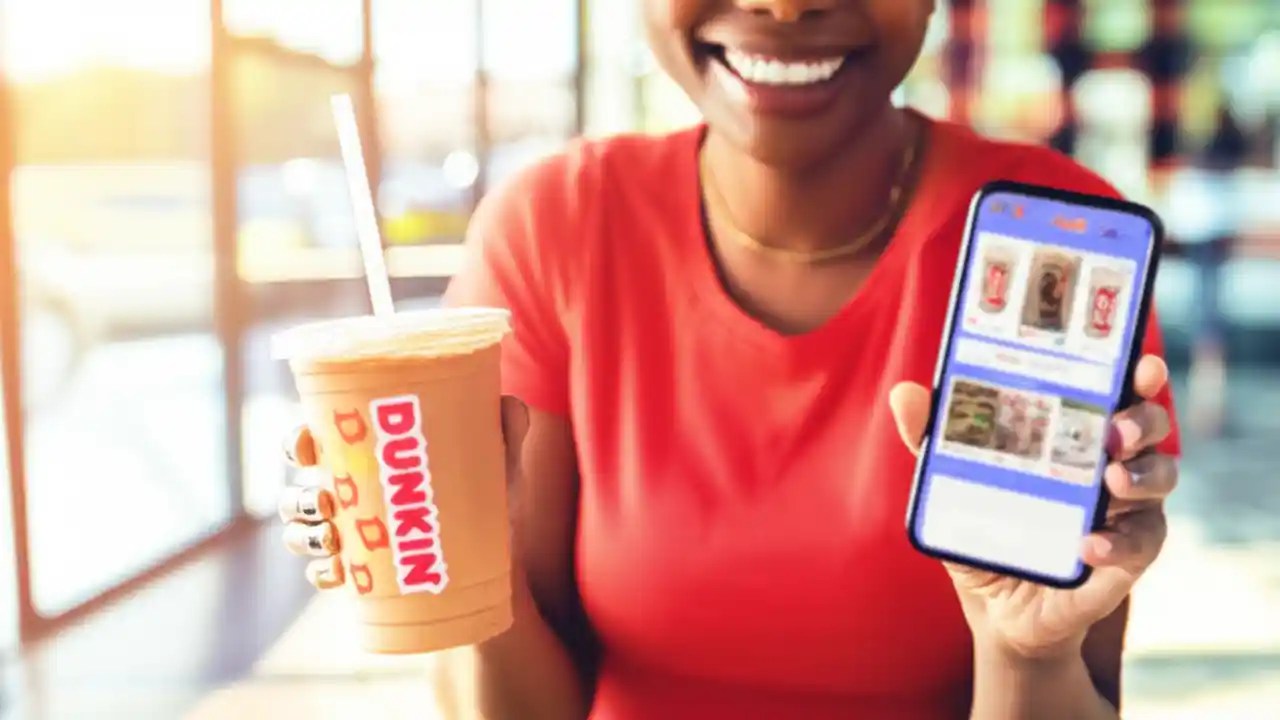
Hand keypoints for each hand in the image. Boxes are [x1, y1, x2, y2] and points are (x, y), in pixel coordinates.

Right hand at [279, 396, 530, 590]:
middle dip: (298, 497)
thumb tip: (509, 402)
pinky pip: (321, 574)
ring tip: (332, 540)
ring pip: (299, 532)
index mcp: (369, 457)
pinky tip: (338, 572)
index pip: (314, 441)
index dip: (298, 443)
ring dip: (304, 536)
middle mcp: (351, 493)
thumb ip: (506, 429)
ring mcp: (349, 534)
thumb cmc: (489, 500)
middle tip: (326, 502)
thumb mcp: (498, 464)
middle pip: (298, 490)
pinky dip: (321, 573)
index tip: (308, 448)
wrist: (497, 562)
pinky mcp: (358, 572)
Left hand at [889, 355, 1177, 658]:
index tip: (1138, 361)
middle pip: (1148, 426)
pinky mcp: (1128, 556)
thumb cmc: (986, 527)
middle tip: (1115, 427)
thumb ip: (932, 439)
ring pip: (1160, 477)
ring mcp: (1127, 508)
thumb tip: (903, 393)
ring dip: (1142, 474)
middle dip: (1143, 419)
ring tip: (1111, 479)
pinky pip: (1140, 543)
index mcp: (1077, 431)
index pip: (1115, 389)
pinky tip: (1089, 544)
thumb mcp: (955, 482)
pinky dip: (1117, 542)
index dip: (1135, 372)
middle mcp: (1112, 461)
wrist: (998, 607)